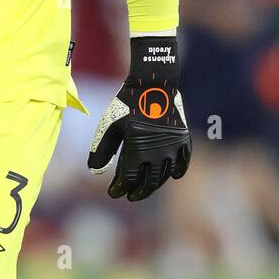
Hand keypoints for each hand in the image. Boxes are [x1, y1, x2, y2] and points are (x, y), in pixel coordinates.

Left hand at [88, 36, 191, 200]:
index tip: (113, 193)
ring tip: (145, 188)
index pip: (129, 178)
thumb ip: (101, 150)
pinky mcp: (183, 138)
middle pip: (149, 181)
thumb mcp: (109, 125)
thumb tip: (95, 172)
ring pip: (165, 174)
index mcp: (138, 148)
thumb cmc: (126, 103)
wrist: (153, 82)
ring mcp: (173, 145)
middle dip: (138, 192)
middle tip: (130, 196)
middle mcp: (158, 150)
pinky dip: (178, 170)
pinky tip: (172, 176)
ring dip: (155, 184)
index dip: (120, 188)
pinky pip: (184, 161)